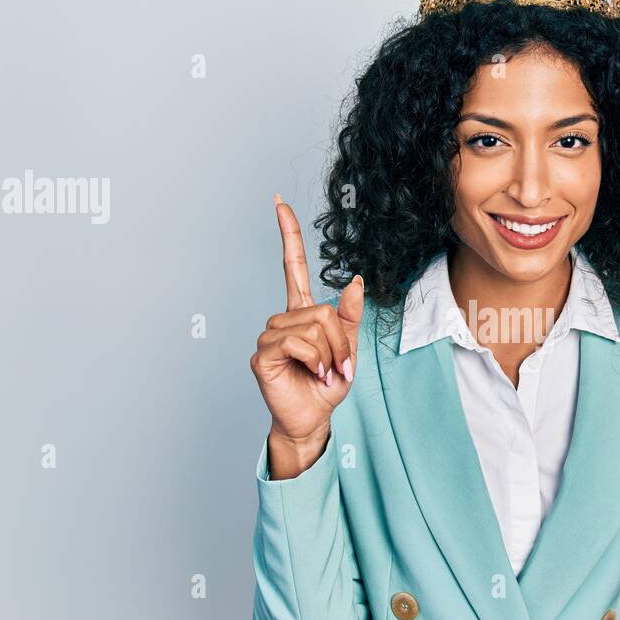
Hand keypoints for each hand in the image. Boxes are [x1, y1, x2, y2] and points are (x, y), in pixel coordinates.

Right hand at [250, 195, 363, 477]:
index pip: (291, 265)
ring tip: (324, 373)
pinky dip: (314, 360)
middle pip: (321, 312)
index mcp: (301, 313)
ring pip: (312, 328)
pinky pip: (298, 343)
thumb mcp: (349, 348)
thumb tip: (356, 281)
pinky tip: (312, 374)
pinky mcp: (263, 356)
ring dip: (329, 353)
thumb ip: (350, 316)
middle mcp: (282, 320)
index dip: (288, 234)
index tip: (279, 202)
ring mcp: (269, 337)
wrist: (314, 417)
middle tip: (338, 366)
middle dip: (340, 341)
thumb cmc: (327, 383)